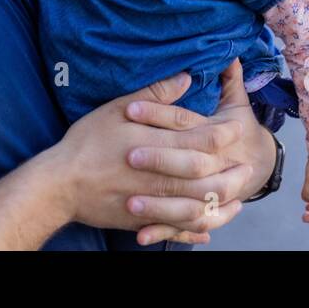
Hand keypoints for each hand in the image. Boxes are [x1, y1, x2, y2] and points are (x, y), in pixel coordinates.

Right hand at [50, 70, 254, 245]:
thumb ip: (155, 95)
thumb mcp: (117, 109)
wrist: (60, 184)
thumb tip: (186, 78)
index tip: (237, 128)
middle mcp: (161, 176)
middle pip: (207, 176)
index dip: (224, 134)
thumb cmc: (86, 143)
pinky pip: (176, 228)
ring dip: (221, 202)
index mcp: (158, 145)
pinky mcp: (142, 220)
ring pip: (197, 205)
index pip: (202, 140)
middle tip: (248, 167)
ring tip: (237, 198)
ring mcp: (153, 201)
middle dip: (230, 171)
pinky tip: (207, 229)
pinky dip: (195, 229)